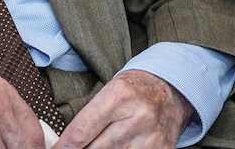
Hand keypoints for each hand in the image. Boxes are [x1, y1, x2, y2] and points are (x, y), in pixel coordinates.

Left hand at [52, 70, 192, 148]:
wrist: (169, 92)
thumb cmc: (132, 91)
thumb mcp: (108, 92)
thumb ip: (88, 117)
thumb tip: (66, 143)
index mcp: (119, 96)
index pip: (82, 130)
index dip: (65, 146)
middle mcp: (137, 117)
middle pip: (96, 148)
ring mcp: (151, 137)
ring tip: (93, 146)